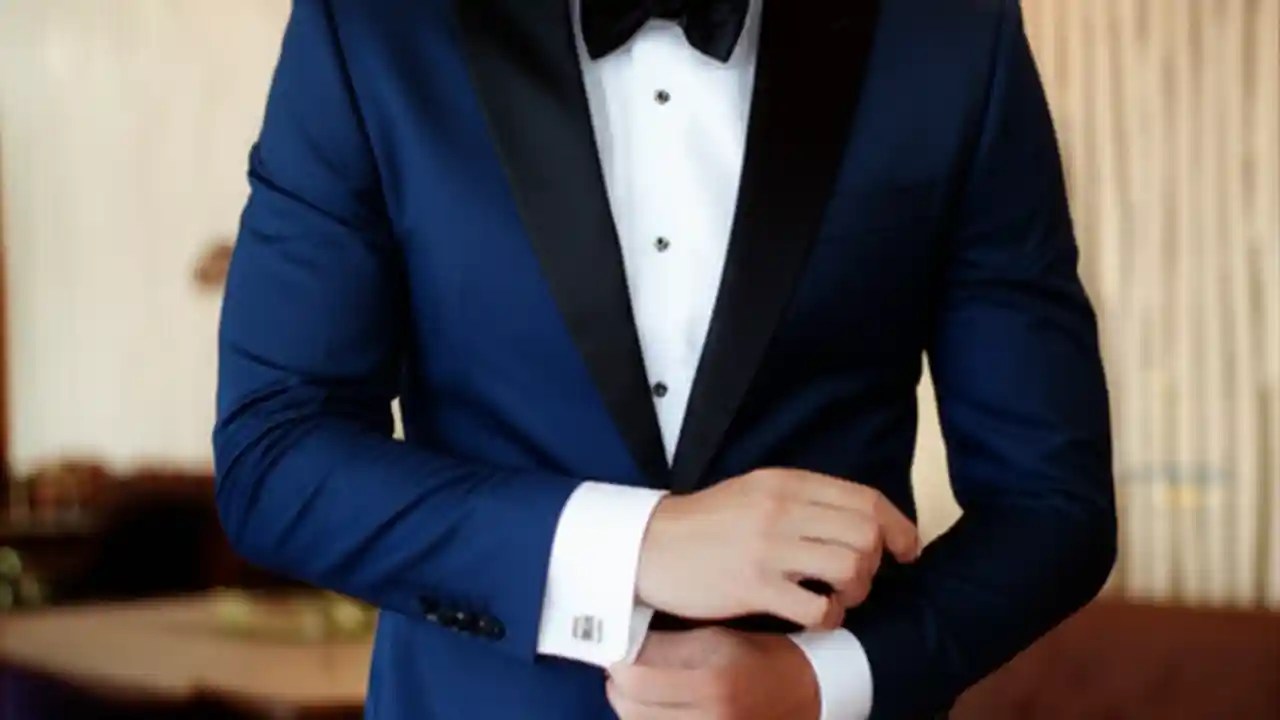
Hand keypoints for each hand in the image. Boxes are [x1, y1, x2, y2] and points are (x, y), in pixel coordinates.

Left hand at [607, 628, 820, 718]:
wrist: (805, 693)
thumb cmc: (759, 657)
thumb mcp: (720, 640)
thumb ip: (672, 644)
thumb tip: (624, 643)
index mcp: (713, 680)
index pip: (636, 676)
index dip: (618, 660)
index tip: (617, 648)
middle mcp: (711, 715)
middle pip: (630, 705)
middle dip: (619, 683)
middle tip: (622, 667)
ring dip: (629, 705)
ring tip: (634, 687)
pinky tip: (654, 707)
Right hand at [636, 468, 920, 628]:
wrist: (650, 546)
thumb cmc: (707, 524)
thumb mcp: (756, 492)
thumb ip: (804, 499)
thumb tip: (860, 521)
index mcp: (786, 482)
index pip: (866, 499)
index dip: (898, 528)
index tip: (906, 550)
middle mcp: (782, 509)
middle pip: (865, 535)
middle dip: (874, 564)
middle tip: (857, 579)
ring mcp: (768, 548)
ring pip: (850, 568)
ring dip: (855, 591)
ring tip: (837, 598)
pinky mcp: (752, 586)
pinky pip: (817, 608)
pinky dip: (828, 618)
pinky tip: (815, 616)